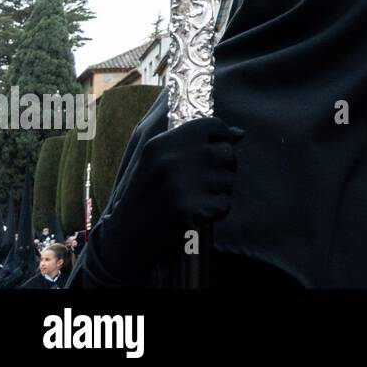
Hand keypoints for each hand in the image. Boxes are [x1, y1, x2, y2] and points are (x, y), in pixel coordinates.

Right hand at [89, 117, 242, 282]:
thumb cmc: (148, 198)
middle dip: (221, 169)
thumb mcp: (160, 162)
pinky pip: (224, 204)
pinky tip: (194, 216)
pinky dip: (214, 212)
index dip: (221, 139)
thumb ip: (197, 144)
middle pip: (226, 152)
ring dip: (218, 192)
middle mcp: (171, 159)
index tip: (212, 154)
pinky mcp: (190, 209)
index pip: (212, 125)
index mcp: (161, 143)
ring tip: (192, 200)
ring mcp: (180, 184)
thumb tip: (240, 133)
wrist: (125, 240)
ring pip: (228, 179)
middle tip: (197, 186)